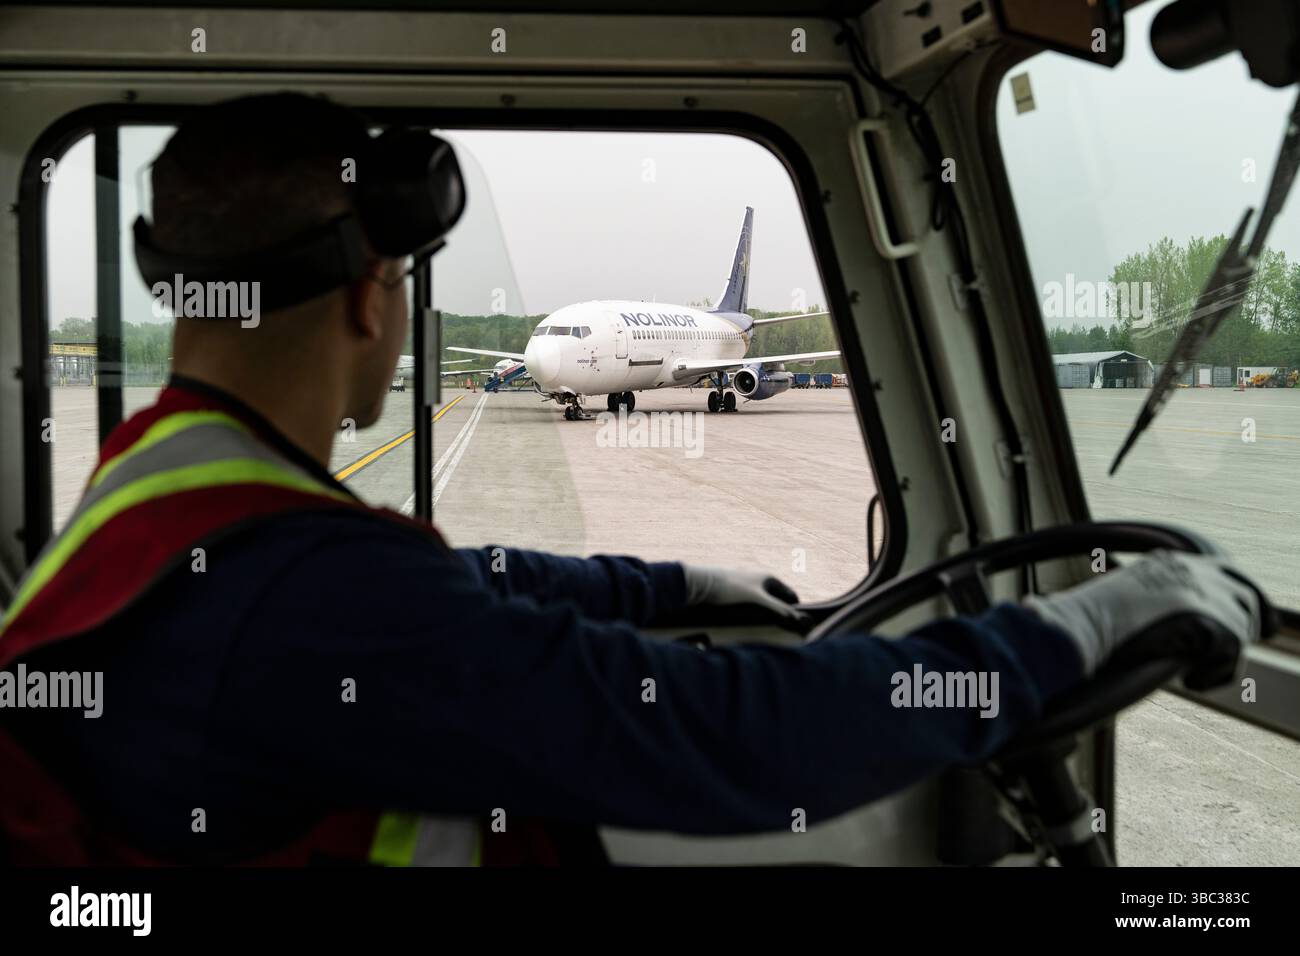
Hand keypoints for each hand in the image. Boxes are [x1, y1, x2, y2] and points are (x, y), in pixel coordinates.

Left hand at [681, 564, 806, 625]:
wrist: (700, 584)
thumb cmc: (730, 589)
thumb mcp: (758, 601)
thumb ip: (780, 610)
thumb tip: (801, 619)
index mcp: (769, 579)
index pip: (791, 596)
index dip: (796, 610)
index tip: (798, 625)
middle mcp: (760, 580)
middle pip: (778, 600)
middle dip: (781, 613)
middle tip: (782, 629)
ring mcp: (748, 585)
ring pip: (765, 603)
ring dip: (767, 614)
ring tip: (765, 627)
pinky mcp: (736, 591)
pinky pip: (752, 604)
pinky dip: (755, 613)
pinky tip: (748, 621)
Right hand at [1023, 550, 1261, 675]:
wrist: (1082, 627)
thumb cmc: (1088, 621)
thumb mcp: (1126, 598)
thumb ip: (1153, 600)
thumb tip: (1167, 623)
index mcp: (1171, 561)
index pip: (1226, 571)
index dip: (1236, 598)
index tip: (1237, 621)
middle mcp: (1194, 571)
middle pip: (1246, 596)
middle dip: (1242, 626)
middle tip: (1219, 656)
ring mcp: (1205, 595)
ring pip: (1242, 628)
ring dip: (1223, 654)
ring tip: (1194, 671)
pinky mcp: (1212, 623)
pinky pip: (1232, 656)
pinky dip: (1213, 675)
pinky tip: (1190, 682)